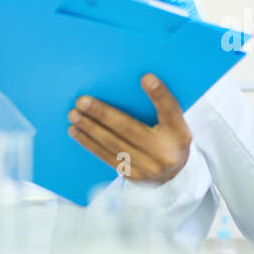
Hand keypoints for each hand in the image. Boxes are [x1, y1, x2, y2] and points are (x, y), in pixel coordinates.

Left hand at [67, 74, 191, 183]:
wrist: (175, 176)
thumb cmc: (169, 140)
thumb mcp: (174, 124)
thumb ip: (159, 107)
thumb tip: (136, 82)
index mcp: (179, 133)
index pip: (170, 110)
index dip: (159, 94)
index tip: (146, 78)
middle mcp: (165, 152)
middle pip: (130, 129)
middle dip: (103, 114)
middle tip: (83, 101)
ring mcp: (148, 168)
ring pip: (113, 144)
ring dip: (90, 129)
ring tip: (74, 115)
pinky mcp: (132, 176)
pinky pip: (107, 157)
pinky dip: (90, 143)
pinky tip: (77, 132)